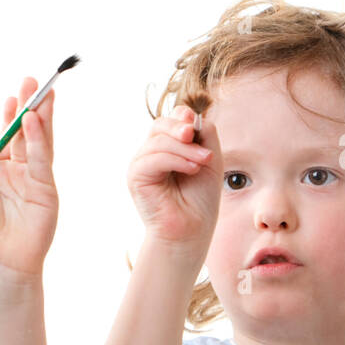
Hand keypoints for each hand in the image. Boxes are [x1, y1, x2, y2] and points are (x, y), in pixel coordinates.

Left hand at [0, 77, 55, 277]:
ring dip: (41, 116)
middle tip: (32, 81)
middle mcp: (16, 171)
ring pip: (39, 141)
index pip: (4, 137)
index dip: (8, 116)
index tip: (11, 96)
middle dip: (29, 107)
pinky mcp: (46, 189)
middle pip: (25, 133)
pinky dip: (39, 139)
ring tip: (42, 92)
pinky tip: (35, 121)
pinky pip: (41, 159)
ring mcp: (33, 179)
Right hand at [127, 104, 221, 251]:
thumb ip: (203, 134)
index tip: (195, 125)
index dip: (181, 117)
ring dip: (184, 149)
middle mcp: (151, 154)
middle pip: (160, 125)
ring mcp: (141, 164)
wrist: (191, 229)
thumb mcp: (209, 159)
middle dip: (180, 128)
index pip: (170, 121)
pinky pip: (153, 158)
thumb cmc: (200, 199)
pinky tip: (192, 169)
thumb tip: (188, 114)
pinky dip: (175, 160)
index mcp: (167, 148)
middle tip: (196, 138)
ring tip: (203, 162)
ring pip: (158, 141)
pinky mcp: (135, 176)